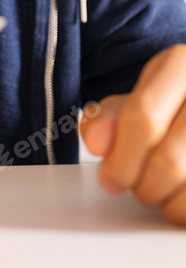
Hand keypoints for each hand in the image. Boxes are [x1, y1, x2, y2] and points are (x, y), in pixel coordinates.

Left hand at [80, 44, 185, 224]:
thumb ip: (106, 117)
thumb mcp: (136, 98)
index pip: (144, 117)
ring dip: (165, 200)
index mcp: (181, 64)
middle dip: (141, 183)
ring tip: (156, 187)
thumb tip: (97, 143)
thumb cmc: (171, 106)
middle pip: (169, 161)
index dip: (121, 157)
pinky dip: (183, 210)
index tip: (110, 176)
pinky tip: (178, 195)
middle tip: (132, 184)